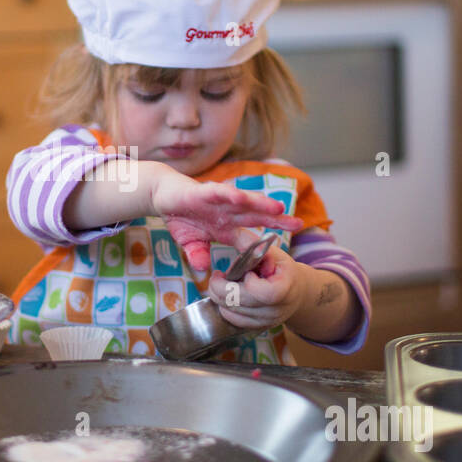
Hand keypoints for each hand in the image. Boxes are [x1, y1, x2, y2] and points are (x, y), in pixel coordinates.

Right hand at [151, 168, 304, 271]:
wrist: (163, 195)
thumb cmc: (181, 216)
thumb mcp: (190, 242)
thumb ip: (198, 255)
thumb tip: (203, 269)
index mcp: (228, 227)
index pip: (252, 237)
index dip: (266, 245)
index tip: (284, 254)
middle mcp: (229, 213)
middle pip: (258, 216)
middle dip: (277, 220)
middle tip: (298, 224)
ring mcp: (219, 201)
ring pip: (244, 202)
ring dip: (261, 205)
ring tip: (278, 209)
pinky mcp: (204, 192)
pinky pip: (220, 193)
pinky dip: (231, 195)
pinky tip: (242, 198)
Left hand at [206, 234, 316, 331]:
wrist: (296, 292)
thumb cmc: (282, 270)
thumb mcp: (274, 254)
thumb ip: (257, 249)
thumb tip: (241, 242)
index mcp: (285, 288)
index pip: (260, 292)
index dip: (248, 281)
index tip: (248, 272)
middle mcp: (276, 310)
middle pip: (239, 302)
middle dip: (221, 286)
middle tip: (218, 275)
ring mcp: (266, 322)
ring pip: (230, 311)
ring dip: (219, 295)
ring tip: (223, 283)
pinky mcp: (256, 327)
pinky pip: (230, 319)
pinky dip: (223, 305)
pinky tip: (227, 294)